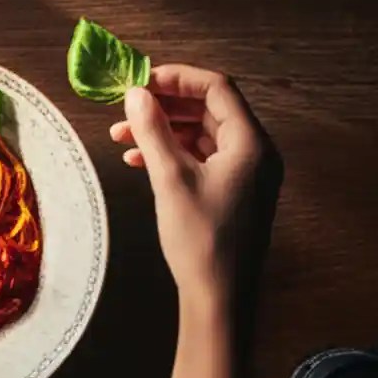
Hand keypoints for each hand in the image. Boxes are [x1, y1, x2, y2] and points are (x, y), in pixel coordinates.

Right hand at [109, 65, 280, 301]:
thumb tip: (136, 93)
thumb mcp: (170, 180)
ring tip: (121, 135)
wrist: (221, 298)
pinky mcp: (234, 192)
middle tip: (127, 108)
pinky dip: (173, 153)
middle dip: (165, 106)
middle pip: (209, 109)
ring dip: (164, 130)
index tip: (140, 82)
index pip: (217, 89)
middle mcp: (255, 152)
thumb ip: (153, 131)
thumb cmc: (200, 239)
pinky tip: (138, 160)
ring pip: (202, 134)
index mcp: (251, 143)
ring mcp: (246, 173)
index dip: (177, 79)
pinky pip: (203, 158)